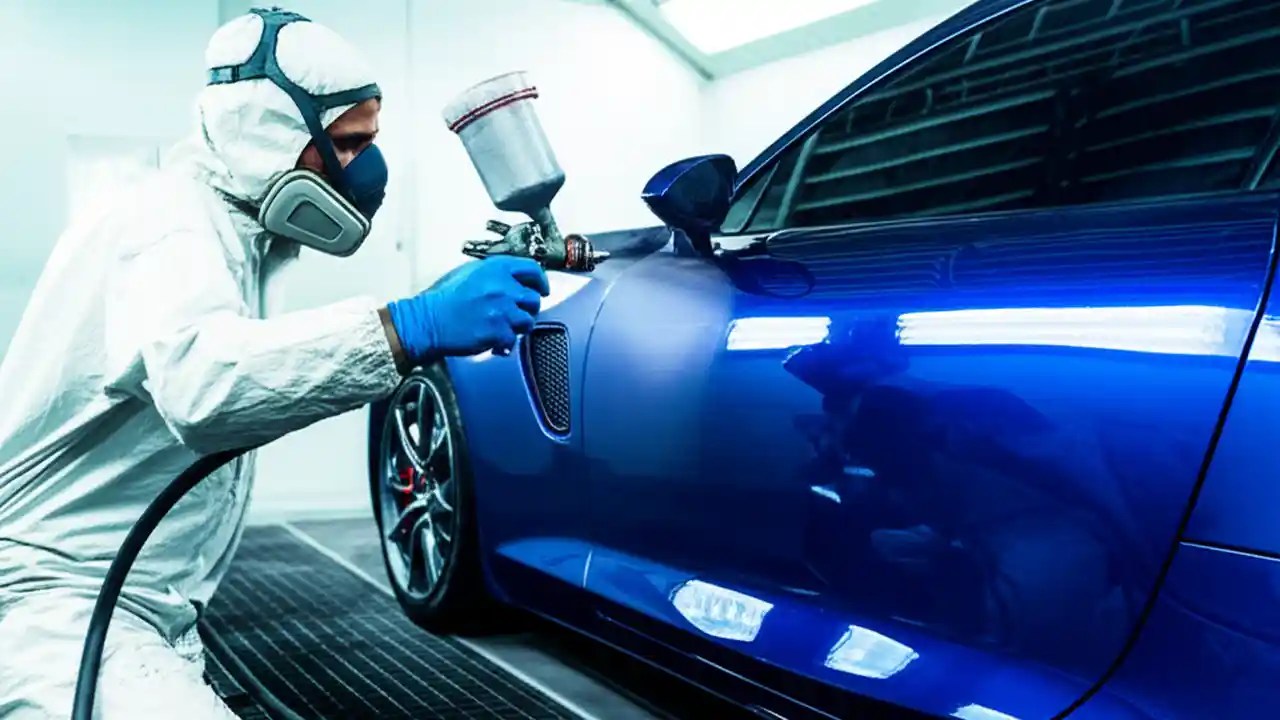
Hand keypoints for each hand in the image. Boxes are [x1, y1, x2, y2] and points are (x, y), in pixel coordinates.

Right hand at [385, 256, 550, 362]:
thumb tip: (512, 281)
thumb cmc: (443, 298)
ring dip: (518, 327)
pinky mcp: (499, 331)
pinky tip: (495, 344)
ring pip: (528, 321)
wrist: (428, 321)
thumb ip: (494, 274)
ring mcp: (502, 310)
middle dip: (528, 309)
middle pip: (534, 299)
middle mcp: (503, 287)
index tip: (541, 289)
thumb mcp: (468, 273)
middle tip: (518, 314)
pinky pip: (513, 340)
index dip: (540, 281)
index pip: (532, 269)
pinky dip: (505, 344)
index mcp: (496, 268)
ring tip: (504, 329)